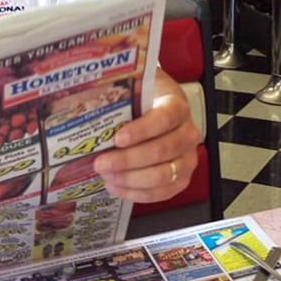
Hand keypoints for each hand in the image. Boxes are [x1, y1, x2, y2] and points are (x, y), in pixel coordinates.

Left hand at [94, 69, 199, 202]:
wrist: (164, 112)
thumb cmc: (146, 102)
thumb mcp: (137, 88)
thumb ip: (120, 93)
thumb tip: (92, 98)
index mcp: (177, 107)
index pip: (164, 119)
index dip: (142, 130)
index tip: (117, 138)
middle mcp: (188, 134)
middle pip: (161, 151)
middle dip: (127, 160)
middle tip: (100, 163)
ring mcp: (187, 159)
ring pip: (162, 175)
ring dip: (129, 179)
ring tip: (106, 175)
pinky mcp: (181, 179)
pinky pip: (160, 192)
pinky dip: (135, 193)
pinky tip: (115, 186)